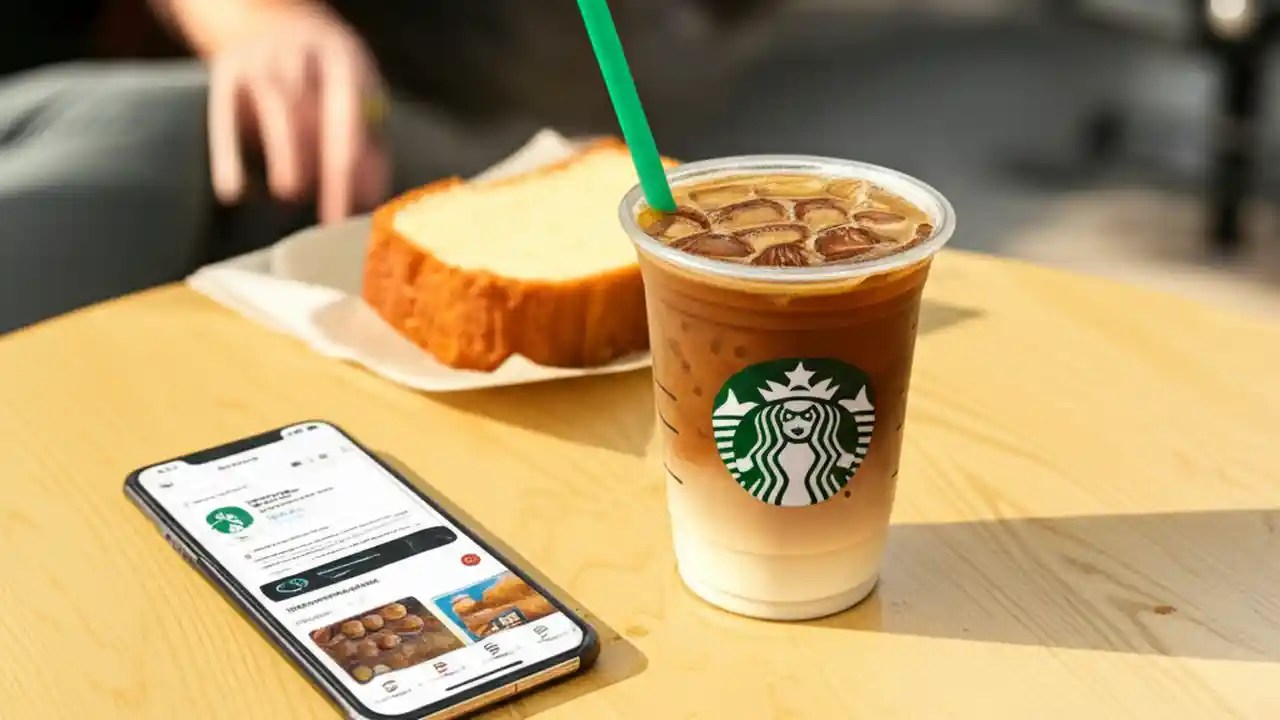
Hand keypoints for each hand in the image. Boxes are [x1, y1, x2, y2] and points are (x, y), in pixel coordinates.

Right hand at [208, 6, 389, 222]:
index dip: (348, 170)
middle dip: (320, 168)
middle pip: (311, 115)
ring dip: (285, 159)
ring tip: (291, 193)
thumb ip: (366, 140)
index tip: (348, 211)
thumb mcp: (354, 88)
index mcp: (341, 57)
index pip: (347, 120)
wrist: (264, 15)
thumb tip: (370, 198)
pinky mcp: (225, 72)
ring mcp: (259, 59)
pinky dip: (228, 156)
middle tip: (324, 211)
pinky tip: (234, 192)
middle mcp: (299, 53)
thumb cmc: (322, 71)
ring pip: (274, 115)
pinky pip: (224, 119)